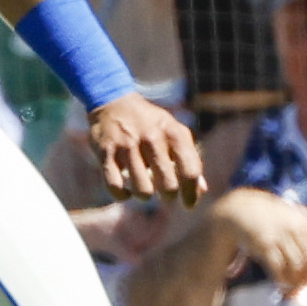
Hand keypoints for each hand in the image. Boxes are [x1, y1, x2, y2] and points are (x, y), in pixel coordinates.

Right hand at [89, 95, 206, 205]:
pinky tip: (126, 190)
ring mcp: (127, 145)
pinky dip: (122, 195)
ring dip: (144, 195)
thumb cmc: (150, 123)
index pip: (190, 172)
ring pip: (142, 190)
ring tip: (144, 190)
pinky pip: (116, 187)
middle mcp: (152, 137)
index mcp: (173, 132)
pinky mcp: (105, 152)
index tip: (188, 204)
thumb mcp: (173, 133)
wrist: (113, 101)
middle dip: (168, 196)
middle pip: (168, 186)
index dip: (192, 193)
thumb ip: (188, 160)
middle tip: (164, 193)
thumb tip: (201, 191)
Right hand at [211, 187, 306, 289]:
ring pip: (298, 265)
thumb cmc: (267, 219)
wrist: (239, 209)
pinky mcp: (264, 244)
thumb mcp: (289, 218)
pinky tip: (281, 285)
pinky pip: (278, 267)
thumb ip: (305, 233)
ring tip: (294, 288)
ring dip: (297, 281)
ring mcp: (279, 235)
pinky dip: (282, 279)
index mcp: (304, 221)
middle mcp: (295, 227)